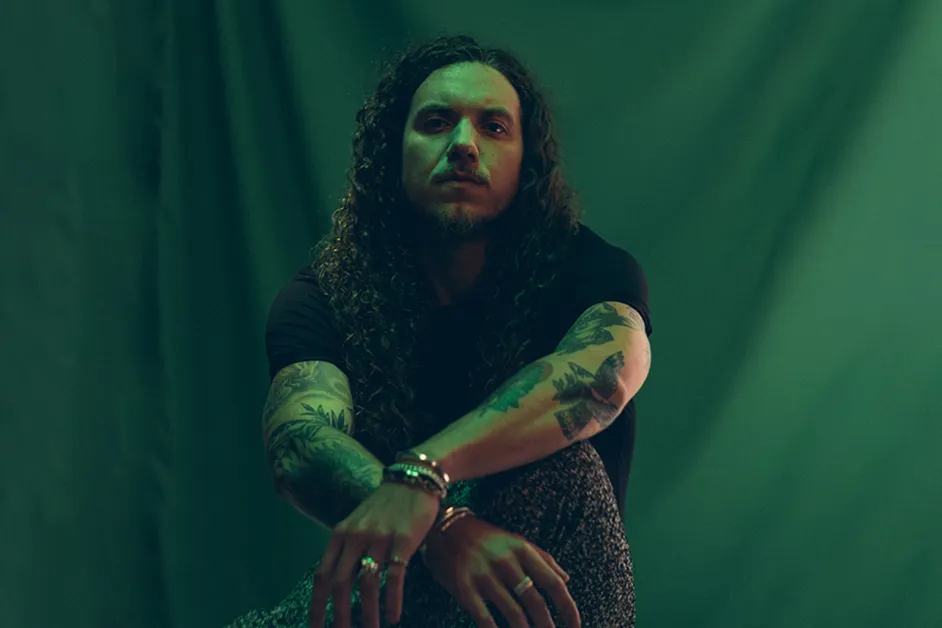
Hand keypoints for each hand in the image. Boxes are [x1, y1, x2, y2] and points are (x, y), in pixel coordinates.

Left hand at [307, 480, 439, 627]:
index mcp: (340, 534)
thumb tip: (337, 584)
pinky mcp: (403, 540)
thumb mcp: (358, 522)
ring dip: (368, 614)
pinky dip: (392, 600)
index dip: (317, 605)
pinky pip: (394, 577)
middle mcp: (355, 536)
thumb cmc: (386, 505)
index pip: (322, 575)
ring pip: (367, 584)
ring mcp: (379, 538)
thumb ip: (346, 549)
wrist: (414, 479)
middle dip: (339, 615)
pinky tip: (394, 616)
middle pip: (340, 584)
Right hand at [423, 515, 580, 627]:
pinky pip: (485, 618)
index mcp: (521, 549)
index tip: (576, 625)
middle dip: (547, 626)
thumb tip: (565, 580)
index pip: (552, 582)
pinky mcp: (464, 588)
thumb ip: (542, 558)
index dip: (568, 607)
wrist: (443, 529)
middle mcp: (505, 561)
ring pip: (514, 614)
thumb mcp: (516, 540)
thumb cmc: (485, 537)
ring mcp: (484, 575)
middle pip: (535, 601)